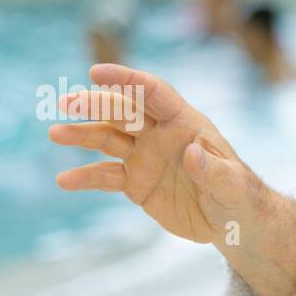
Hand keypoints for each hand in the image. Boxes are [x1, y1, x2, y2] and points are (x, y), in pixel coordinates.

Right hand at [48, 63, 265, 245]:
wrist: (232, 223)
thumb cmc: (239, 196)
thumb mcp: (232, 185)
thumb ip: (214, 170)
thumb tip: (193, 153)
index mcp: (185, 124)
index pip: (154, 93)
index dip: (126, 80)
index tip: (96, 73)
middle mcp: (160, 134)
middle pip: (123, 112)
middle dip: (95, 106)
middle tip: (66, 103)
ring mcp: (145, 156)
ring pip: (107, 139)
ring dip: (81, 134)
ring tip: (55, 133)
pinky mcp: (135, 182)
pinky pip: (105, 176)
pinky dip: (85, 177)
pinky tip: (63, 181)